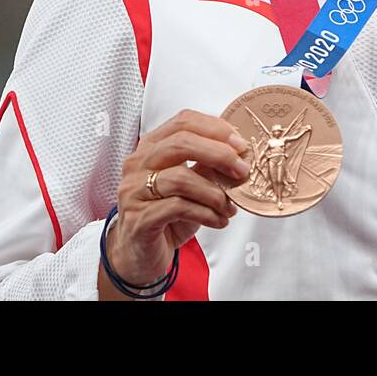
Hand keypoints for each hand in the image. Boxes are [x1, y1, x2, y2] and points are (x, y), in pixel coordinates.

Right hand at [98, 109, 251, 299]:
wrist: (139, 254)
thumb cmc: (167, 215)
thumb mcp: (191, 185)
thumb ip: (207, 165)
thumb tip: (239, 154)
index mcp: (151, 146)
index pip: (183, 121)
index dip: (215, 129)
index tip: (240, 144)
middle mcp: (138, 163)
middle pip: (181, 143)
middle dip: (219, 154)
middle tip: (242, 170)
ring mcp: (134, 190)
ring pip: (181, 178)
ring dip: (215, 193)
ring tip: (230, 207)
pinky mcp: (139, 219)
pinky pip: (178, 208)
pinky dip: (206, 213)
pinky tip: (218, 221)